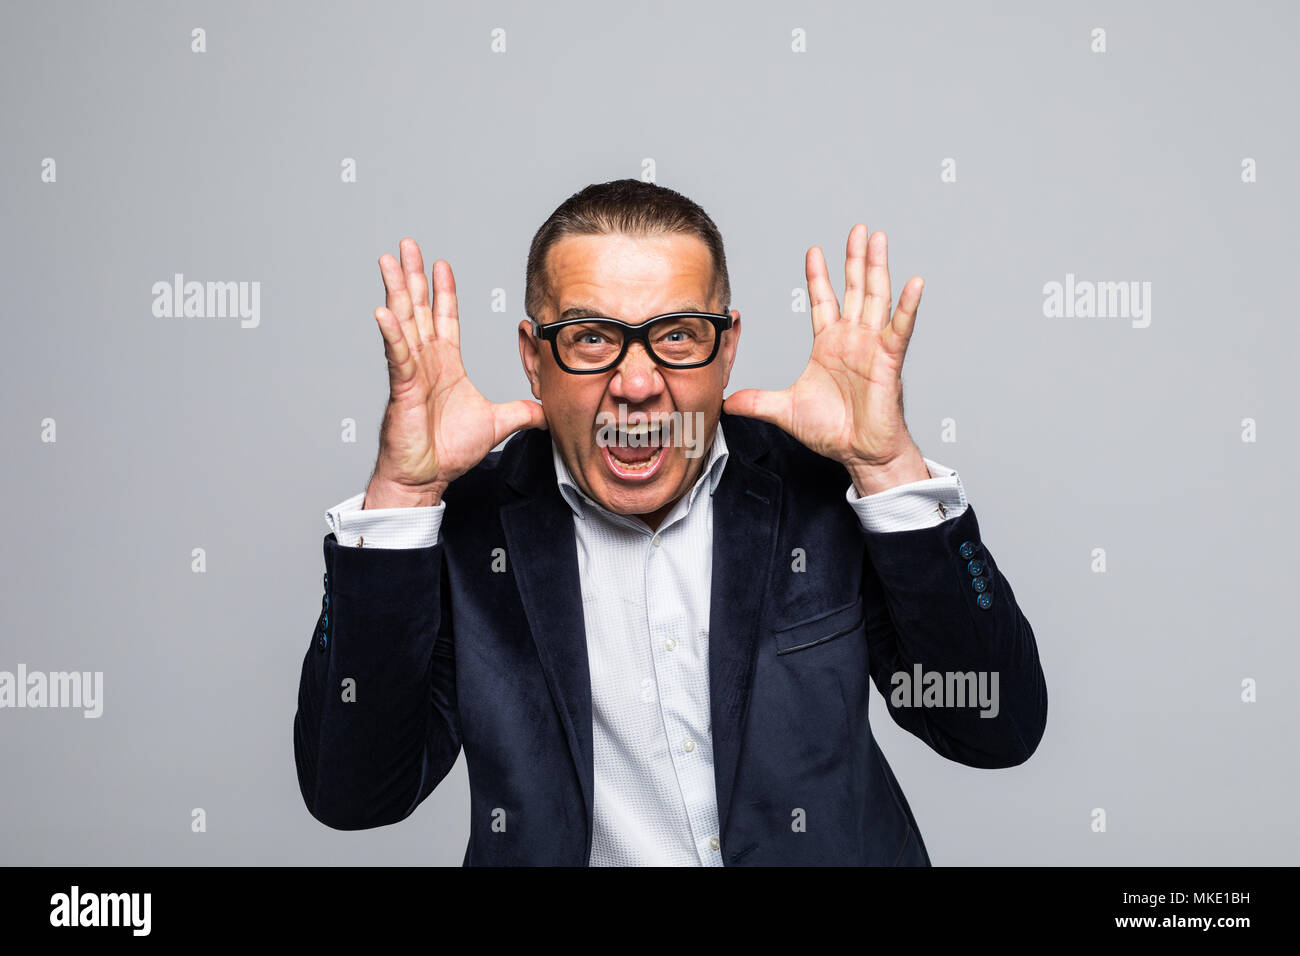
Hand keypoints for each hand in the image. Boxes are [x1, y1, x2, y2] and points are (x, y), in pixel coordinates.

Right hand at [366, 238, 545, 507]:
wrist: (428, 477)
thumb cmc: (450, 451)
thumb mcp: (499, 423)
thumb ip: (523, 412)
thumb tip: (547, 410)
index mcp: (445, 364)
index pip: (445, 318)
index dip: (444, 291)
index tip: (441, 264)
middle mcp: (426, 361)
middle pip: (418, 308)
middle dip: (413, 275)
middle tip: (407, 244)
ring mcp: (412, 372)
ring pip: (403, 322)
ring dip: (396, 290)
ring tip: (389, 261)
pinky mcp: (403, 388)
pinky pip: (398, 355)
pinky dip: (392, 334)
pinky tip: (384, 311)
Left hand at [722, 225, 926, 491]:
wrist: (858, 453)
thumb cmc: (831, 431)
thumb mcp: (783, 410)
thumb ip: (756, 400)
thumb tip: (727, 401)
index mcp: (829, 345)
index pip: (823, 301)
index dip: (818, 276)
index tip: (814, 251)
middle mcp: (853, 340)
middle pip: (854, 289)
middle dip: (854, 259)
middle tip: (857, 230)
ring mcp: (872, 347)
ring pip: (876, 298)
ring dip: (878, 268)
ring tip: (879, 240)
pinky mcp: (889, 360)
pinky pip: (900, 328)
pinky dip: (907, 306)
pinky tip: (913, 283)